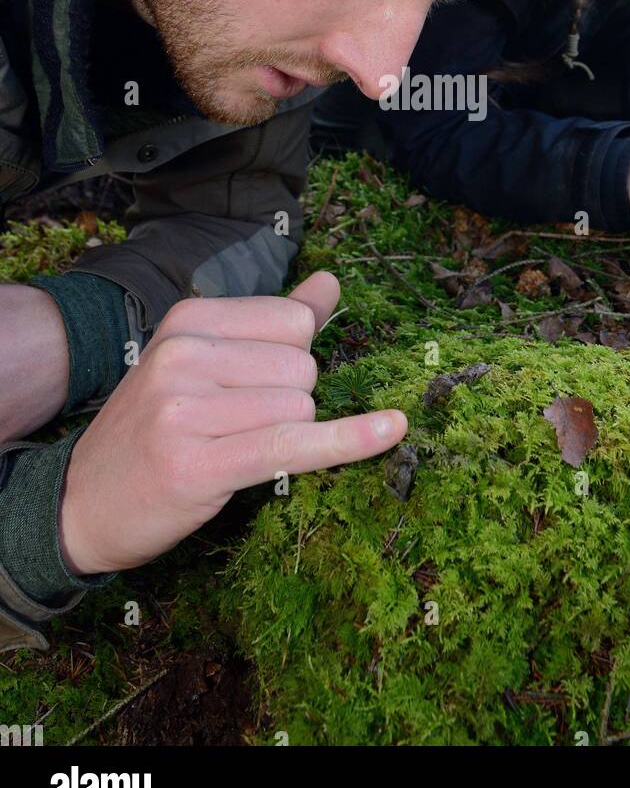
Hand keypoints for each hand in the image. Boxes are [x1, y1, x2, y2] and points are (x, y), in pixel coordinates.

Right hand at [58, 272, 406, 576]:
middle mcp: (184, 355)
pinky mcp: (200, 464)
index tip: (253, 386)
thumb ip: (273, 320)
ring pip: (300, 408)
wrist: (80, 505)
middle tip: (234, 427)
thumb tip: (331, 283)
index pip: (294, 322)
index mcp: (188, 320)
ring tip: (227, 449)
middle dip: (290, 402)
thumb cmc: (153, 431)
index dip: (292, 360)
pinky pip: (295, 445)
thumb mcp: (202, 362)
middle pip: (303, 368)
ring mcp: (187, 409)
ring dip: (284, 436)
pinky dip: (348, 441)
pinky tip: (391, 430)